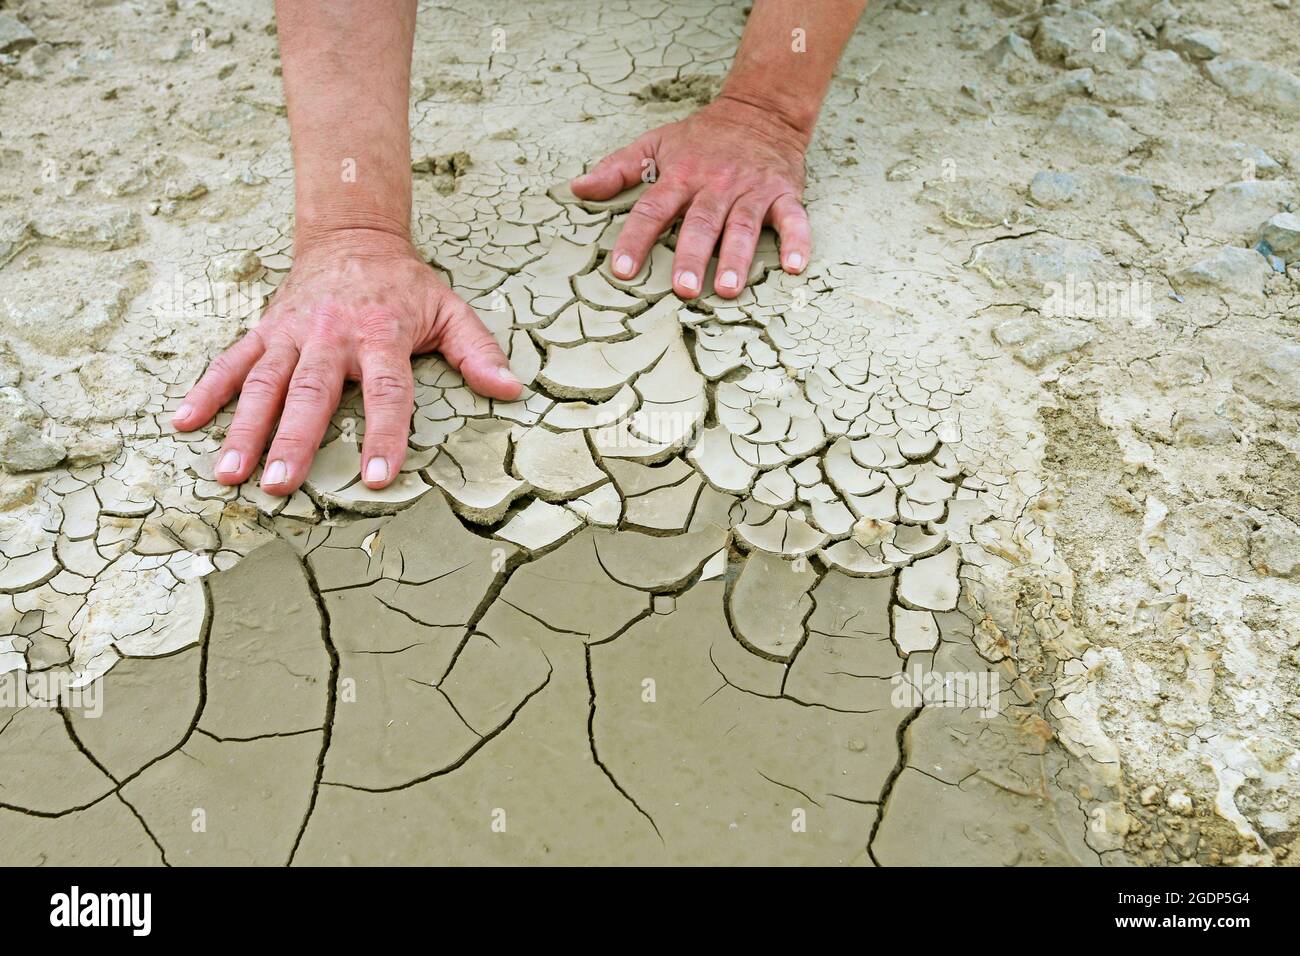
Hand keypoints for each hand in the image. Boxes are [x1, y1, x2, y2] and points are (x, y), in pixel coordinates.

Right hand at [172, 228, 521, 494]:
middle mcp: (333, 334)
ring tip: (229, 472)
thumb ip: (477, 351)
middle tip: (279, 486)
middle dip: (294, 441)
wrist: (354, 235)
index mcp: (382, 333)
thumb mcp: (450, 309)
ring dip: (244, 428)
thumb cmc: (406, 285)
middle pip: (312, 393)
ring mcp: (294, 332)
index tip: (376, 477)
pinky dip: (207, 390)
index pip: (387, 392)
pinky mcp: (266, 329)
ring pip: (265, 382)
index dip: (384, 434)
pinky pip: (232, 361)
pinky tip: (183, 422)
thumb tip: (511, 388)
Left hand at [570, 94, 810, 299]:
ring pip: (742, 225)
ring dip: (736, 257)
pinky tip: (795, 267)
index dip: (636, 240)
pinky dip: (797, 241)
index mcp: (681, 176)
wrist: (761, 109)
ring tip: (728, 288)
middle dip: (692, 256)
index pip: (652, 210)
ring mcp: (752, 190)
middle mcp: (715, 184)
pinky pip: (793, 219)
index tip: (622, 271)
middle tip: (683, 289)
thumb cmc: (702, 137)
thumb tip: (577, 188)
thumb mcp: (656, 144)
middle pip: (701, 223)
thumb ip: (617, 169)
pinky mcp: (784, 193)